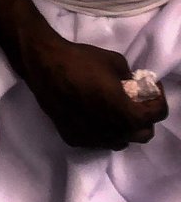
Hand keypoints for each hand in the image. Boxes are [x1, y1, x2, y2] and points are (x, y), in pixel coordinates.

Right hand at [24, 37, 166, 149]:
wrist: (43, 64)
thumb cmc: (80, 61)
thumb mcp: (115, 61)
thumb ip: (130, 78)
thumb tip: (131, 84)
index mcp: (127, 115)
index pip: (157, 114)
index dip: (158, 97)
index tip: (149, 85)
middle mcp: (113, 133)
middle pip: (143, 134)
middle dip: (143, 116)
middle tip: (134, 100)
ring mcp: (92, 139)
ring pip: (120, 141)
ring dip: (122, 127)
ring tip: (111, 108)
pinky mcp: (74, 138)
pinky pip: (96, 139)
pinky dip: (99, 129)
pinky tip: (90, 112)